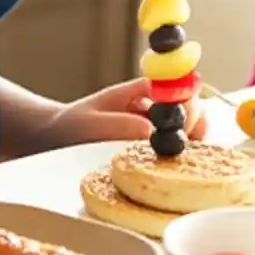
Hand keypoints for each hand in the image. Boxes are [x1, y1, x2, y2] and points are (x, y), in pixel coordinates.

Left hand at [38, 78, 206, 149]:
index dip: (184, 101)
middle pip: (189, 104)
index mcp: (138, 91)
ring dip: (194, 137)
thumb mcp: (89, 124)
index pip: (173, 87)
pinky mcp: (157, 144)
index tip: (183, 122)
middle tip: (187, 142)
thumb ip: (118, 125)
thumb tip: (150, 132)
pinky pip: (180, 145)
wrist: (60, 140)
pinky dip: (185, 153)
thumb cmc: (72, 127)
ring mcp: (157, 124)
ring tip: (183, 156)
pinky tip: (175, 167)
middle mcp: (152, 104)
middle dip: (194, 120)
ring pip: (190, 124)